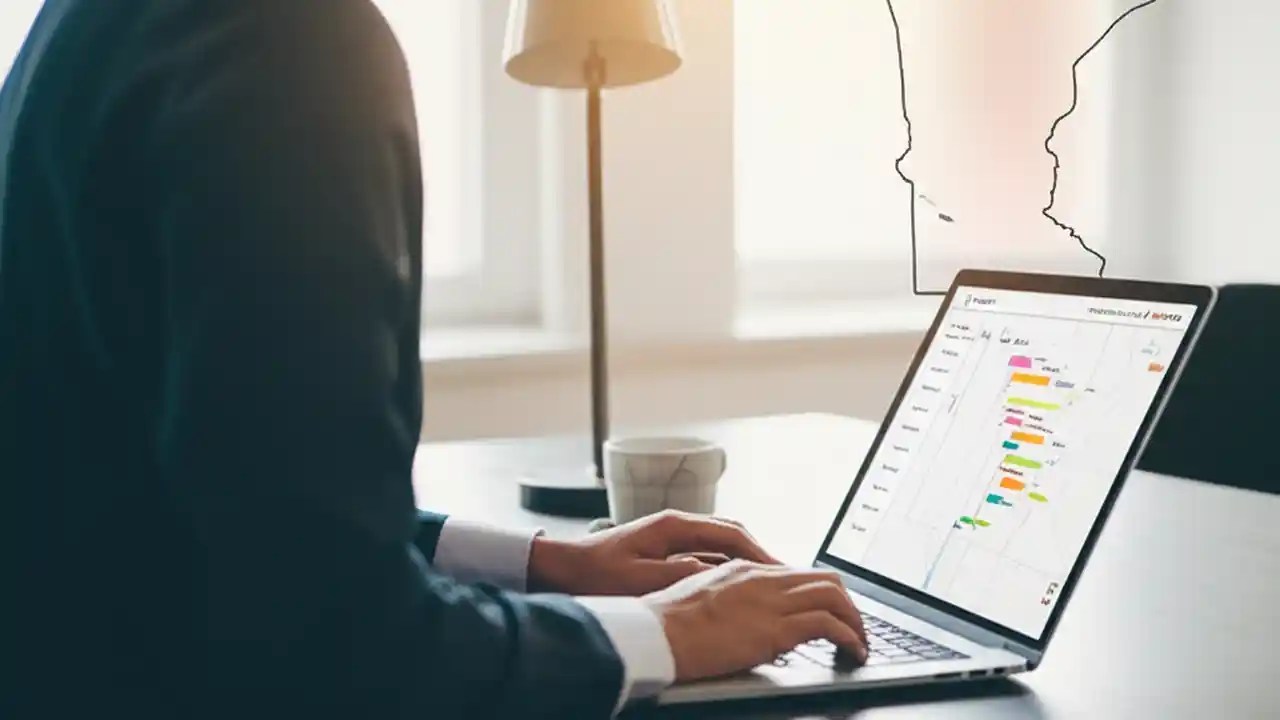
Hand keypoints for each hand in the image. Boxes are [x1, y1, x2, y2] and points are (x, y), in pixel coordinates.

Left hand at [528, 510, 779, 595]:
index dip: (759, 552)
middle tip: (784, 576)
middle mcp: (677, 523)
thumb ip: (677, 575)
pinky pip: (706, 550)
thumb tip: (714, 573)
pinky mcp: (666, 546)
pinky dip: (726, 562)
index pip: (729, 534)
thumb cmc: (596, 573)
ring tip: (768, 579)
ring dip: (745, 557)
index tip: (781, 570)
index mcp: (674, 525)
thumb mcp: (638, 579)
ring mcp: (672, 533)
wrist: (565, 567)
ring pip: (720, 541)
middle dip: (759, 553)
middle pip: (731, 533)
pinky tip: (735, 582)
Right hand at [642, 561, 868, 681]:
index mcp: (744, 570)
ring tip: (859, 643)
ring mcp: (771, 602)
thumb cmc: (665, 623)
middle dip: (846, 604)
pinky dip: (850, 637)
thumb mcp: (700, 598)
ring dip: (855, 621)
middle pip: (824, 579)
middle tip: (851, 627)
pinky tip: (852, 651)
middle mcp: (763, 579)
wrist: (655, 634)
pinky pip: (828, 625)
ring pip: (834, 597)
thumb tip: (741, 617)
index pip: (797, 574)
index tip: (828, 612)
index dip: (820, 594)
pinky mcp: (776, 630)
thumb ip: (727, 601)